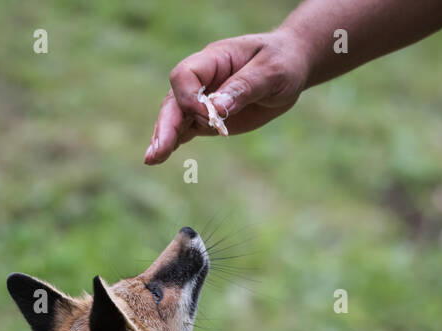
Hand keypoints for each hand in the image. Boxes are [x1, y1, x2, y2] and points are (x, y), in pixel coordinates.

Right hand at [144, 29, 311, 165]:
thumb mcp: (271, 71)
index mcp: (213, 59)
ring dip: (164, 137)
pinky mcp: (208, 118)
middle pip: (173, 100)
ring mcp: (202, 100)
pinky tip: (160, 157)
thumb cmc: (282, 61)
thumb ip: (243, 87)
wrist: (289, 67)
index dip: (189, 97)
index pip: (184, 75)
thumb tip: (217, 108)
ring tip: (152, 159)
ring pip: (174, 117)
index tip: (208, 115)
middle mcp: (202, 79)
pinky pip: (185, 129)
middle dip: (166, 125)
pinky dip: (173, 142)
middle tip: (158, 151)